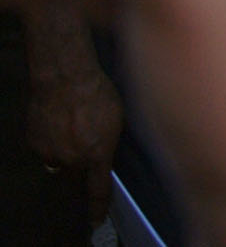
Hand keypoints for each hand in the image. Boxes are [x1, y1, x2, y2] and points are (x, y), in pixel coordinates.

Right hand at [24, 2, 120, 222]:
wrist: (64, 78)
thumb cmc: (97, 93)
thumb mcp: (117, 120)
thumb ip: (108, 144)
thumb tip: (103, 156)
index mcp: (97, 155)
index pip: (98, 190)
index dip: (97, 208)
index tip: (95, 221)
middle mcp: (72, 160)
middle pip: (75, 177)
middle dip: (80, 167)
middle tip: (83, 143)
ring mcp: (50, 153)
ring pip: (58, 163)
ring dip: (65, 152)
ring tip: (71, 124)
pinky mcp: (33, 144)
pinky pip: (44, 150)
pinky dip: (50, 140)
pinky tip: (57, 120)